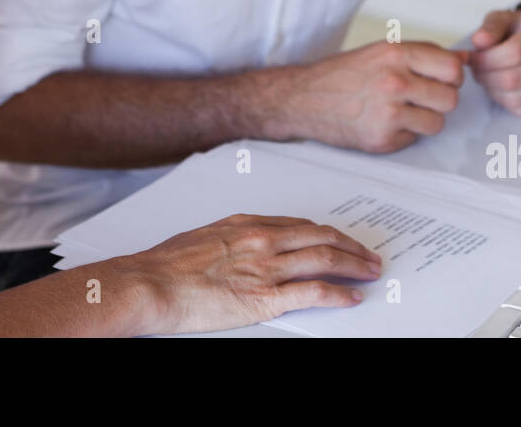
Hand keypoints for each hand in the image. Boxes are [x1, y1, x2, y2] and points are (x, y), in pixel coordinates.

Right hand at [116, 214, 381, 334]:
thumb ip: (229, 241)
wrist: (149, 283)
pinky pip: (314, 292)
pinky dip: (339, 294)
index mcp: (246, 224)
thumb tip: (238, 249)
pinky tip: (352, 297)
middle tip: (368, 255)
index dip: (325, 233)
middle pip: (321, 236)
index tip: (338, 240)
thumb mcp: (202, 239)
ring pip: (325, 259)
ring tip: (371, 272)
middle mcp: (262, 239)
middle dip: (350, 246)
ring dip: (354, 266)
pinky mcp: (265, 297)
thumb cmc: (165, 265)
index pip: (299, 225)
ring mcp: (266, 267)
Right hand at [275, 41, 465, 152]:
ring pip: (437, 122)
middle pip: (450, 98)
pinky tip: (383, 122)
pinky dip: (404, 134)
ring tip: (401, 111)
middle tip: (419, 98)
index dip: (451, 76)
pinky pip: (415, 139)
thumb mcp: (381, 51)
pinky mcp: (381, 138)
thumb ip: (423, 54)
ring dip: (425, 119)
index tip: (439, 79)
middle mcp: (394, 81)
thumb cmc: (343, 73)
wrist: (303, 98)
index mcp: (395, 53)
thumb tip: (466, 59)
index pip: (452, 68)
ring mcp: (388, 112)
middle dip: (439, 100)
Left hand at [468, 9, 520, 116]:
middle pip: (513, 79)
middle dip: (486, 77)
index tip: (472, 58)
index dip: (486, 59)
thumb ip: (490, 27)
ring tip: (488, 78)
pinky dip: (505, 102)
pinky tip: (502, 89)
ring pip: (516, 99)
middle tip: (476, 70)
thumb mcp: (504, 19)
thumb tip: (479, 40)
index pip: (514, 52)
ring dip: (493, 91)